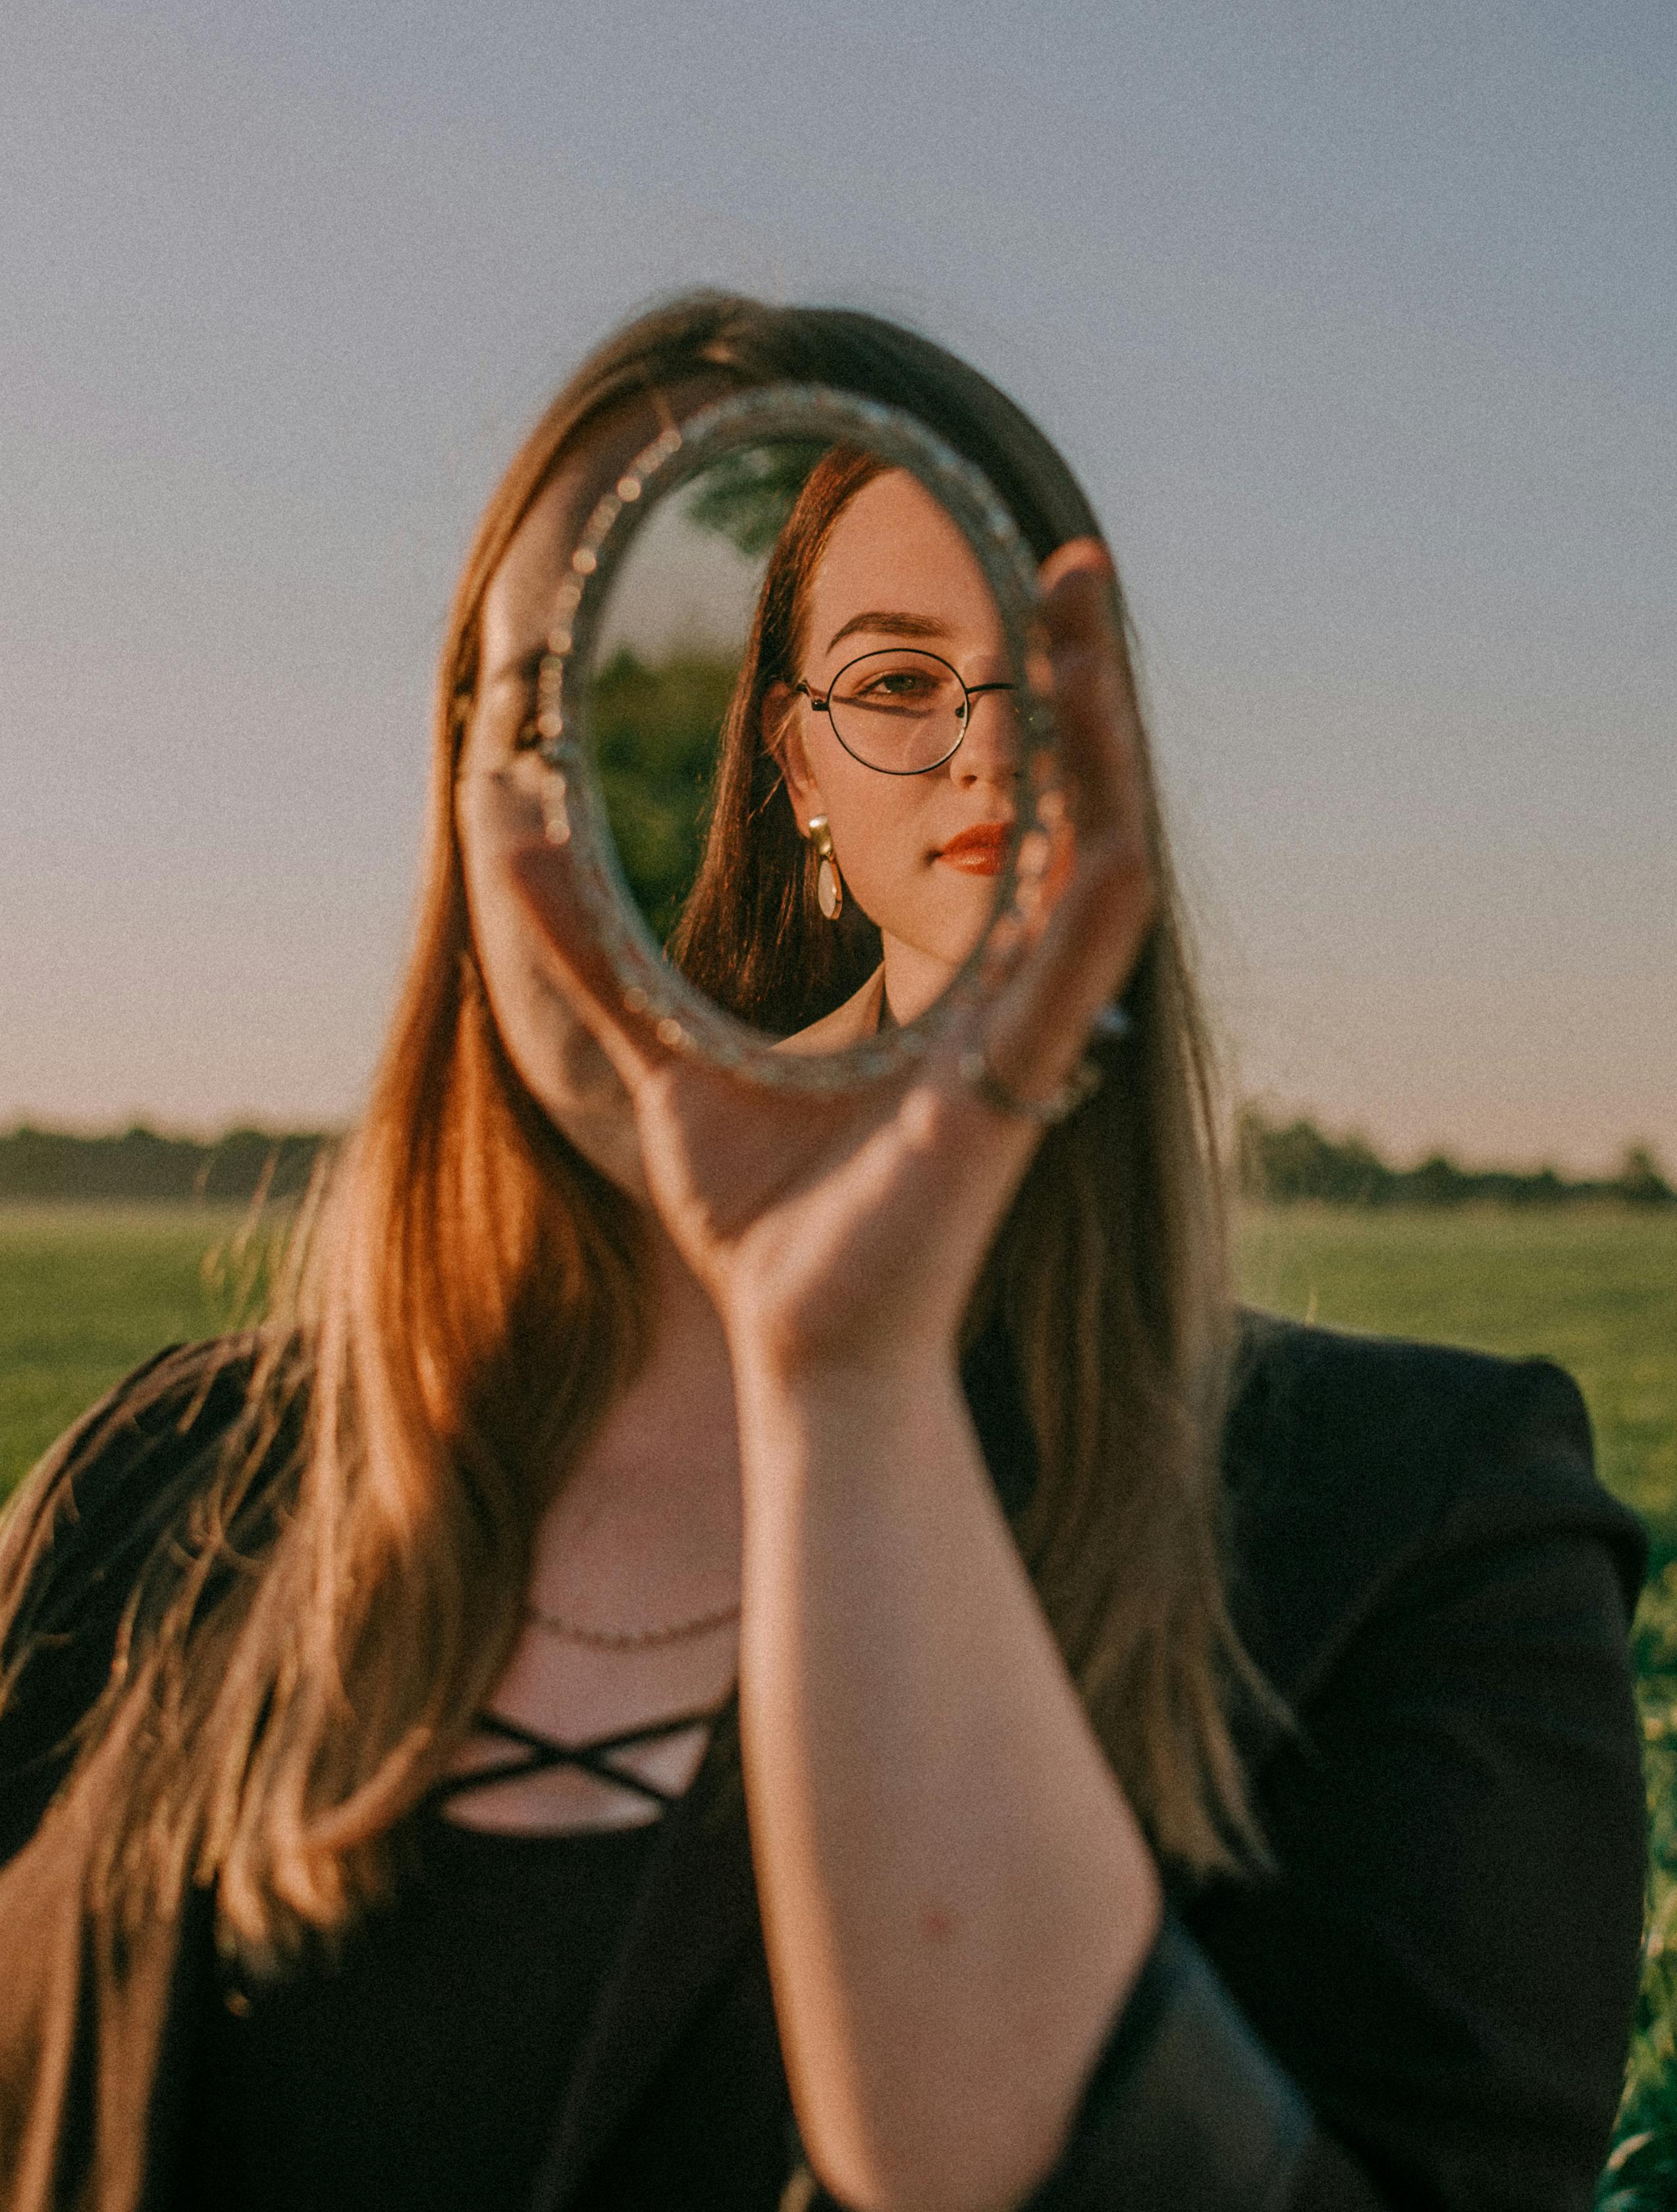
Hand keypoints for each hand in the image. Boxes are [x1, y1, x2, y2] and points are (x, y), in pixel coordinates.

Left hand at [507, 539, 1156, 1381]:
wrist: (802, 1348)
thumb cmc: (765, 1222)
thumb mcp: (661, 1063)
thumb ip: (596, 957)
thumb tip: (507, 842)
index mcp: (946, 979)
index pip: (1004, 815)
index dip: (1020, 712)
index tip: (1015, 601)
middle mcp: (1003, 992)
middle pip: (1063, 809)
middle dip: (1076, 689)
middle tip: (1071, 562)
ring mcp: (1021, 1041)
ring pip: (1091, 864)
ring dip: (1100, 748)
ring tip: (1088, 625)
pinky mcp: (1010, 1100)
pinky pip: (1072, 985)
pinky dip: (1091, 905)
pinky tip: (1109, 828)